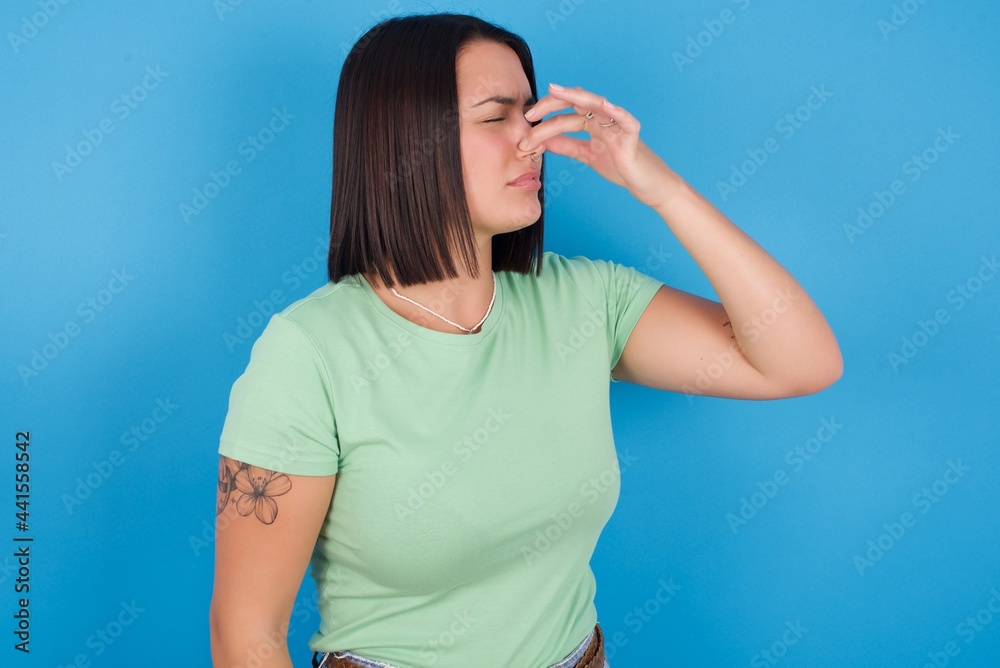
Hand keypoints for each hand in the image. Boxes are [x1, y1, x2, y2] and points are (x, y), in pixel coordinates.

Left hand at [520, 83, 680, 209]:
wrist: (647, 185)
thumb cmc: (621, 167)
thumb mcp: (587, 155)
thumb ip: (567, 146)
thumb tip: (542, 141)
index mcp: (593, 124)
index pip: (565, 114)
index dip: (545, 117)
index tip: (525, 123)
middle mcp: (604, 119)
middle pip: (576, 103)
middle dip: (551, 105)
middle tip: (529, 114)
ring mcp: (618, 125)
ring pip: (596, 105)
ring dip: (574, 98)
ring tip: (555, 91)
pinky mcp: (632, 136)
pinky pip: (625, 120)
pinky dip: (615, 111)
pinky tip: (603, 104)